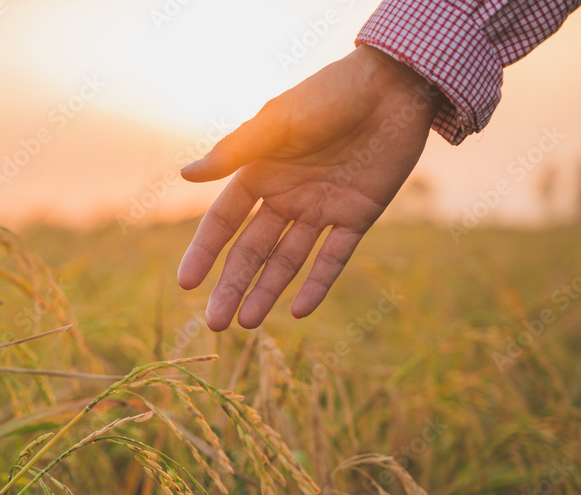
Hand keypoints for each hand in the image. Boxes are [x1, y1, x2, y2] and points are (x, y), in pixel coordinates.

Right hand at [177, 45, 443, 330]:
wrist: (394, 85)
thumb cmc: (329, 94)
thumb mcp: (278, 122)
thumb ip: (235, 151)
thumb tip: (186, 175)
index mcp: (260, 174)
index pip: (224, 222)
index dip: (204, 252)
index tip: (186, 284)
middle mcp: (286, 197)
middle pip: (251, 251)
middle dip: (231, 286)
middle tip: (215, 324)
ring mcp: (321, 210)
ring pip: (287, 261)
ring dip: (267, 292)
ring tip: (246, 324)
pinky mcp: (357, 216)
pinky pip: (333, 257)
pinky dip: (317, 284)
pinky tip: (298, 311)